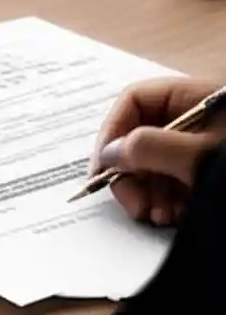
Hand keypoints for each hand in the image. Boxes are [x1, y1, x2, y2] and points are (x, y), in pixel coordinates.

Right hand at [91, 77, 225, 225]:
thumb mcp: (201, 157)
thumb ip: (150, 149)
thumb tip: (111, 154)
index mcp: (197, 96)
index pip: (136, 101)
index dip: (112, 132)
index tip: (104, 168)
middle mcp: (198, 117)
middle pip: (141, 134)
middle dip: (131, 172)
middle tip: (132, 204)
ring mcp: (204, 146)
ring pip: (155, 163)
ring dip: (147, 192)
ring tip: (156, 216)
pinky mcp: (210, 174)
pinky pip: (173, 181)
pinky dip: (166, 200)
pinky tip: (172, 217)